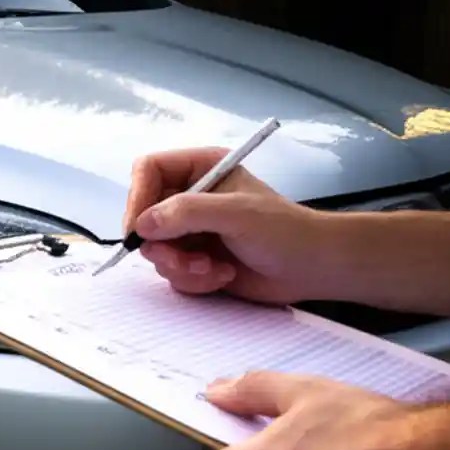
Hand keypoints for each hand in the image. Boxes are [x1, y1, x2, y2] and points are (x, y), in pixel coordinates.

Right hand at [124, 148, 335, 304]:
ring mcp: (190, 231)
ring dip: (182, 266)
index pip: (148, 171)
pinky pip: (171, 272)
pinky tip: (222, 276)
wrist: (311, 269)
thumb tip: (142, 226)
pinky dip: (193, 280)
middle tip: (183, 258)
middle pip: (144, 216)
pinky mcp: (193, 259)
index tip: (139, 228)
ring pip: (155, 249)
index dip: (137, 197)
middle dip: (163, 244)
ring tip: (213, 269)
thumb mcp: (236, 214)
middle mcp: (189, 197)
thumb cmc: (284, 231)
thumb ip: (187, 213)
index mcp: (200, 169)